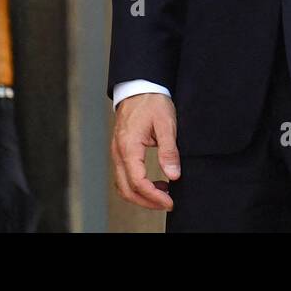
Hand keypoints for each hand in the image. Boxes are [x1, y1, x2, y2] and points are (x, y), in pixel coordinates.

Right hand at [111, 93, 178, 209]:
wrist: (139, 87)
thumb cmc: (152, 102)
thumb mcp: (166, 123)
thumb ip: (169, 150)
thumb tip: (174, 175)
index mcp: (128, 147)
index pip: (138, 182)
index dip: (154, 196)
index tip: (170, 201)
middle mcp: (118, 153)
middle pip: (127, 189)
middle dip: (147, 202)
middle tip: (167, 203)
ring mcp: (117, 153)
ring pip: (123, 185)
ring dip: (141, 195)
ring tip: (163, 194)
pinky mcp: (120, 151)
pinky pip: (124, 176)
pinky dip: (136, 185)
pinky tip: (154, 183)